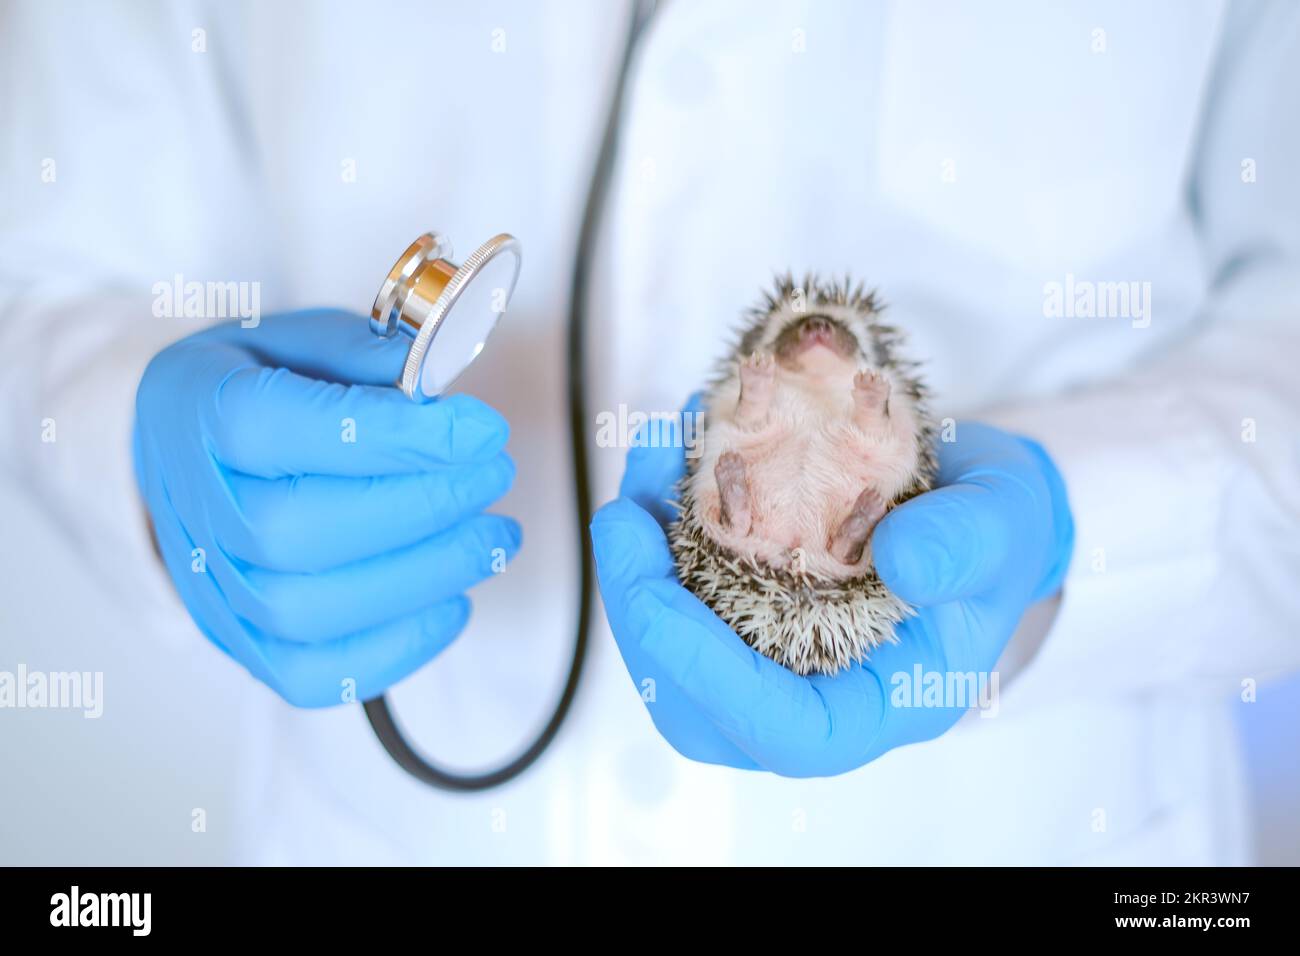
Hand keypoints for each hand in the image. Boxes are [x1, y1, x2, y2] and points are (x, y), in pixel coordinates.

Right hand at [134, 310, 519, 705]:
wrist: (181, 450)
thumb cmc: (256, 387)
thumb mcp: (300, 338)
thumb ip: (363, 354)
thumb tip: (434, 387)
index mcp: (199, 411)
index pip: (283, 431)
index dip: (394, 437)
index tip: (481, 429)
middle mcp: (196, 509)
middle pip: (299, 532)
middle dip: (424, 506)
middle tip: (495, 475)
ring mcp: (214, 588)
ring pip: (311, 610)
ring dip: (426, 575)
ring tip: (495, 535)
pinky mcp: (244, 645)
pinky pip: (314, 675)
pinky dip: (397, 647)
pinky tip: (454, 600)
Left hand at [590, 402, 1072, 775]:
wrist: (973, 505)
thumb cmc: (997, 531)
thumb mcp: (1004, 524)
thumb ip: (965, 545)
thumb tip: (899, 558)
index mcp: (880, 703)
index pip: (787, 732)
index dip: (711, 678)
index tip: (656, 595)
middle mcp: (813, 693)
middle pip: (701, 705)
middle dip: (644, 616)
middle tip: (623, 520)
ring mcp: (770, 655)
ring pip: (673, 648)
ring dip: (638, 562)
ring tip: (645, 462)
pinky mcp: (742, 607)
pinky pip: (679, 587)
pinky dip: (659, 521)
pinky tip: (668, 451)